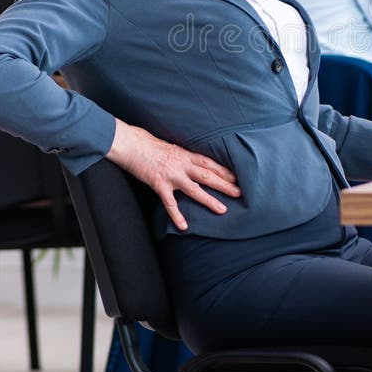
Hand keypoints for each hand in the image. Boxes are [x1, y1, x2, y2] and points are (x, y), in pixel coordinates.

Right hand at [106, 119, 241, 229]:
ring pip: (194, 189)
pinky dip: (177, 215)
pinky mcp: (159, 184)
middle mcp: (182, 164)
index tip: (238, 177)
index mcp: (186, 154)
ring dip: (209, 200)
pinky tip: (184, 226)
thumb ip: (185, 156)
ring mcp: (171, 175)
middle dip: (225, 184)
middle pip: (208, 175)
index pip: (210, 163)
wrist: (132, 145)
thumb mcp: (173, 147)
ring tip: (223, 210)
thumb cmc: (151, 145)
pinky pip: (170, 203)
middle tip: (239, 193)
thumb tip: (196, 163)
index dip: (224, 170)